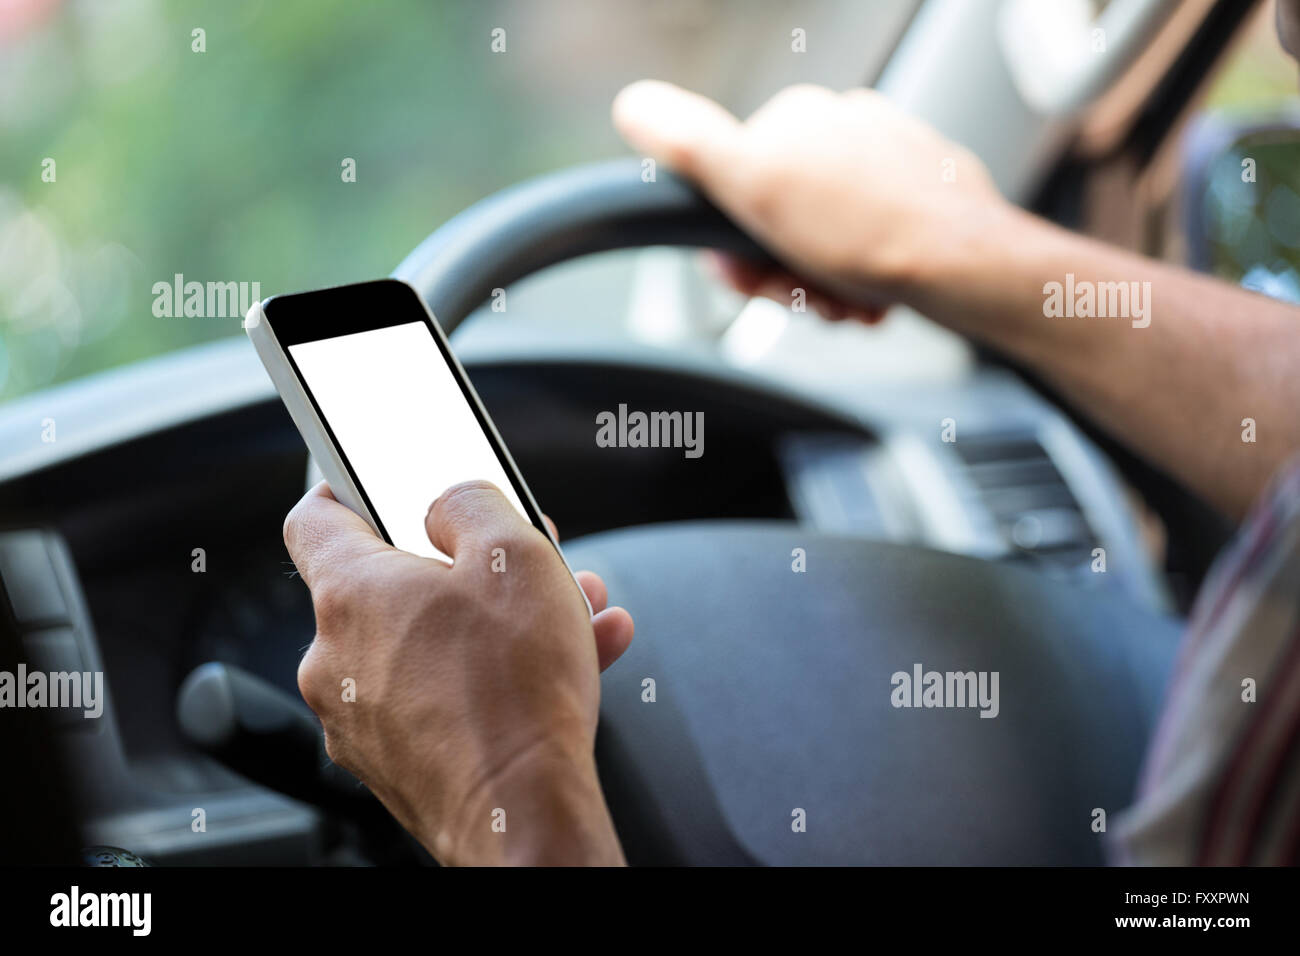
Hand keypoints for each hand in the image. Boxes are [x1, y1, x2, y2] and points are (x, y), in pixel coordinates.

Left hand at [283, 480, 630, 864]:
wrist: (524, 815)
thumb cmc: (516, 691)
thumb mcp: (514, 554)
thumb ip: (470, 504)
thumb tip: (449, 505)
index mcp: (350, 592)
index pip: (313, 519)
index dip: (344, 490)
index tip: (369, 484)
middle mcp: (336, 657)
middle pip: (389, 586)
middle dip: (461, 568)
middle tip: (520, 563)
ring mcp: (359, 718)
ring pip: (423, 644)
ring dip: (487, 624)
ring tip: (565, 619)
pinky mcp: (392, 761)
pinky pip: (435, 696)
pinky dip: (483, 677)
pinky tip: (552, 670)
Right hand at [611, 80, 1009, 323]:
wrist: (962, 267)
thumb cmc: (866, 232)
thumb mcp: (753, 184)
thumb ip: (687, 143)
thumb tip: (631, 106)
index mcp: (796, 117)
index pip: (735, 187)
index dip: (736, 244)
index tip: (750, 273)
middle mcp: (843, 128)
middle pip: (779, 221)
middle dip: (783, 272)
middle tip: (804, 296)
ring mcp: (885, 162)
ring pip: (823, 242)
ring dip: (822, 286)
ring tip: (844, 302)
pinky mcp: (920, 198)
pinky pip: (868, 249)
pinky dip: (861, 283)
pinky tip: (869, 298)